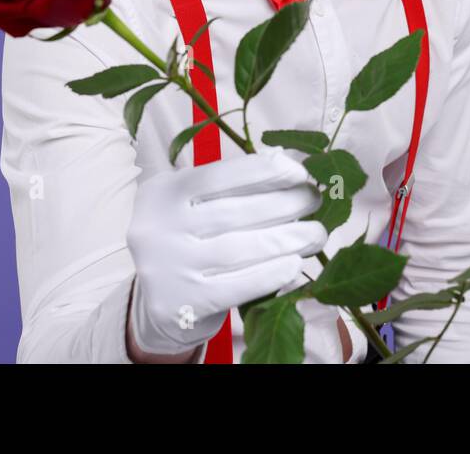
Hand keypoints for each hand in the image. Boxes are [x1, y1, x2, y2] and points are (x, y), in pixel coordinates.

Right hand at [126, 150, 326, 357]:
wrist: (153, 300)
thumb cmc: (186, 239)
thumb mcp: (193, 202)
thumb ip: (231, 184)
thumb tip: (285, 164)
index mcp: (165, 192)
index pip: (220, 175)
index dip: (265, 171)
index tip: (299, 173)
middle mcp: (161, 228)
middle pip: (235, 212)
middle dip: (285, 204)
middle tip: (314, 201)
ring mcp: (168, 269)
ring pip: (239, 249)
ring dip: (288, 239)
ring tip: (316, 234)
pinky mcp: (181, 306)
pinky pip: (235, 288)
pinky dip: (269, 275)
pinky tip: (294, 265)